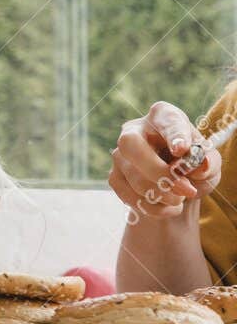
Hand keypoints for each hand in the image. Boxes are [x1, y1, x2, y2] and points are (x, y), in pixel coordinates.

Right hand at [109, 101, 218, 219]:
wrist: (176, 185)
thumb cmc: (193, 165)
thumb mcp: (209, 162)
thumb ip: (209, 162)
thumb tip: (199, 166)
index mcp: (163, 116)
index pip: (167, 122)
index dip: (174, 135)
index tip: (182, 149)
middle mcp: (134, 130)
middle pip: (132, 146)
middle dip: (159, 173)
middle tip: (185, 190)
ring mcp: (119, 154)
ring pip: (133, 177)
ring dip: (162, 195)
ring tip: (180, 199)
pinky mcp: (114, 176)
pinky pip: (129, 195)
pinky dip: (153, 207)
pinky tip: (167, 206)